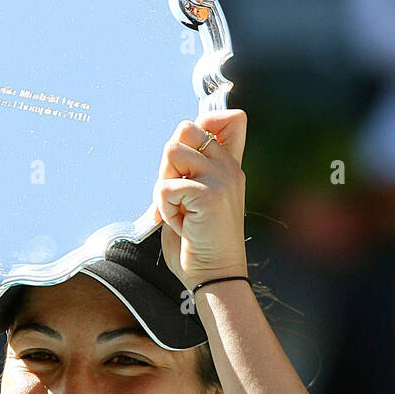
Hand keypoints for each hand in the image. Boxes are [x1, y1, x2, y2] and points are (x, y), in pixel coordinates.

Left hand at [152, 111, 247, 289]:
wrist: (215, 275)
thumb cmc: (200, 242)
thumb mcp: (199, 199)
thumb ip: (192, 171)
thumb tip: (172, 148)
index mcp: (230, 166)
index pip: (231, 118)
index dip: (204, 123)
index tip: (190, 158)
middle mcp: (229, 168)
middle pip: (185, 129)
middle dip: (169, 161)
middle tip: (177, 194)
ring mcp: (222, 179)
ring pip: (172, 153)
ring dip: (164, 187)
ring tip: (180, 210)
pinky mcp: (209, 195)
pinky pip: (165, 187)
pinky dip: (164, 209)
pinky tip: (180, 224)